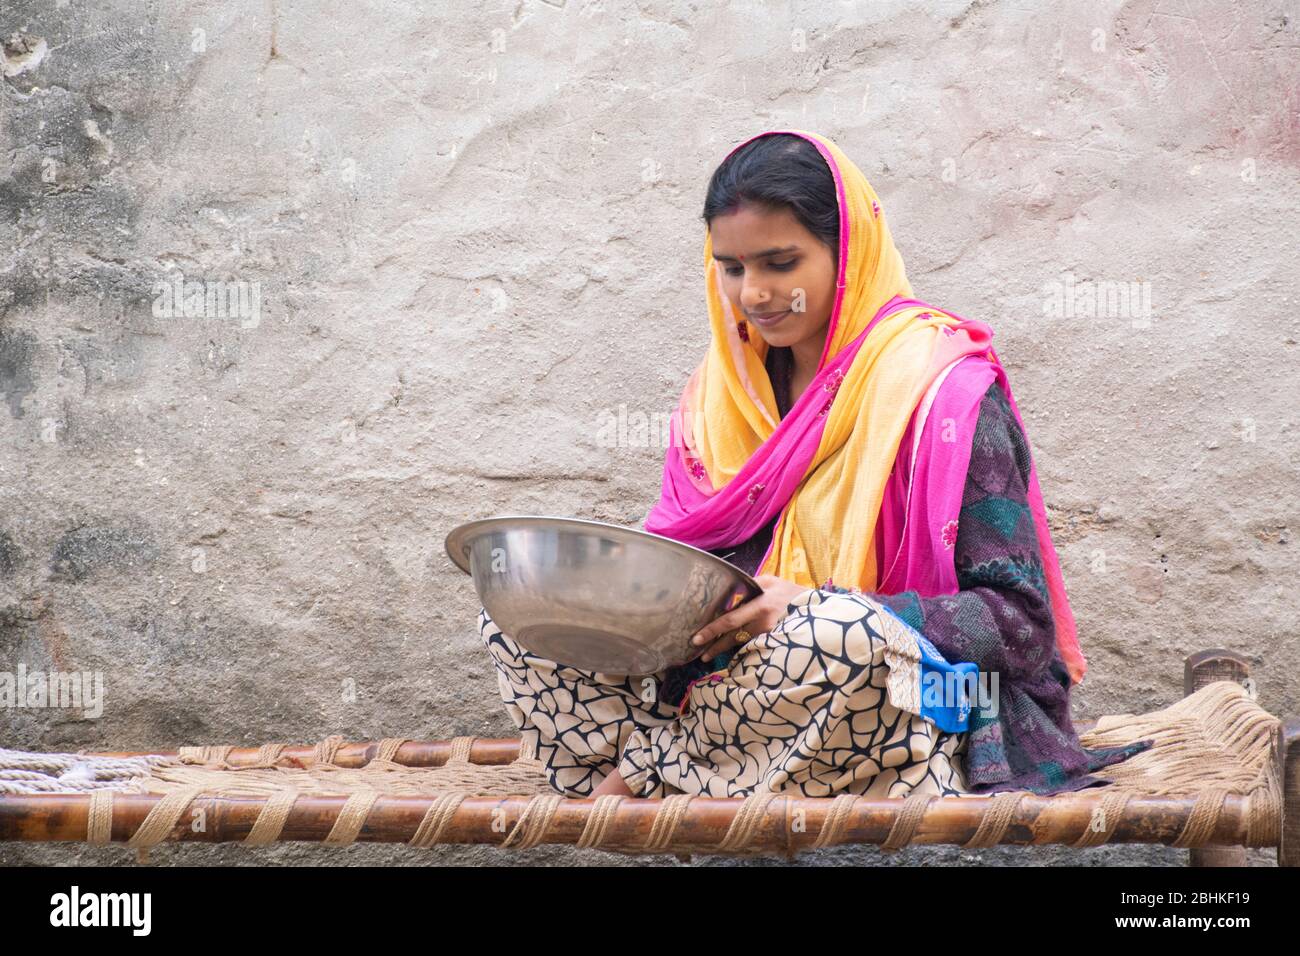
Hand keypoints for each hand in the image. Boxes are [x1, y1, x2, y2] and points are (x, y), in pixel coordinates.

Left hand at [690, 574, 810, 662]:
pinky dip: (742, 650)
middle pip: (733, 638)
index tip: (697, 638)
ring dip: (725, 650)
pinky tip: (732, 654)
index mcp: (761, 605)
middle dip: (715, 647)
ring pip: (742, 644)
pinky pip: (754, 647)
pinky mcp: (775, 644)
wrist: (823, 615)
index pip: (731, 620)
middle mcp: (763, 623)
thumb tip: (735, 586)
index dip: (713, 630)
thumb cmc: (796, 596)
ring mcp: (770, 636)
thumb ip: (754, 582)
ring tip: (710, 655)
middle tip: (700, 655)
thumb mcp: (775, 582)